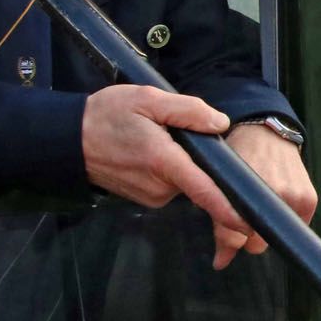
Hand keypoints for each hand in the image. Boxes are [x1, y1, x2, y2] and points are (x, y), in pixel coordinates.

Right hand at [82, 86, 251, 261]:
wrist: (68, 140)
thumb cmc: (106, 116)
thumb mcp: (147, 98)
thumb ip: (188, 110)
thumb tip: (220, 124)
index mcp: (165, 162)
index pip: (205, 190)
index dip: (230, 209)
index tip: (252, 222)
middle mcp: (160, 187)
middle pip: (199, 176)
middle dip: (198, 157)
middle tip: (172, 131)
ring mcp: (152, 196)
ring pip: (185, 179)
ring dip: (180, 162)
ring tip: (154, 139)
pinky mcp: (146, 198)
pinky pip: (170, 183)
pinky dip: (168, 168)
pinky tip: (147, 152)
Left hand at [223, 122, 318, 267]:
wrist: (266, 133)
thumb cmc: (239, 155)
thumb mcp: (222, 186)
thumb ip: (220, 227)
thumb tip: (220, 264)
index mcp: (249, 192)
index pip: (241, 239)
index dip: (234, 237)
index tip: (233, 226)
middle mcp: (275, 194)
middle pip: (260, 243)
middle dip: (250, 235)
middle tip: (246, 211)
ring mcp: (295, 197)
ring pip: (278, 237)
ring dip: (268, 227)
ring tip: (262, 202)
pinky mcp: (310, 199)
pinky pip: (296, 227)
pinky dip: (286, 220)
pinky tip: (277, 201)